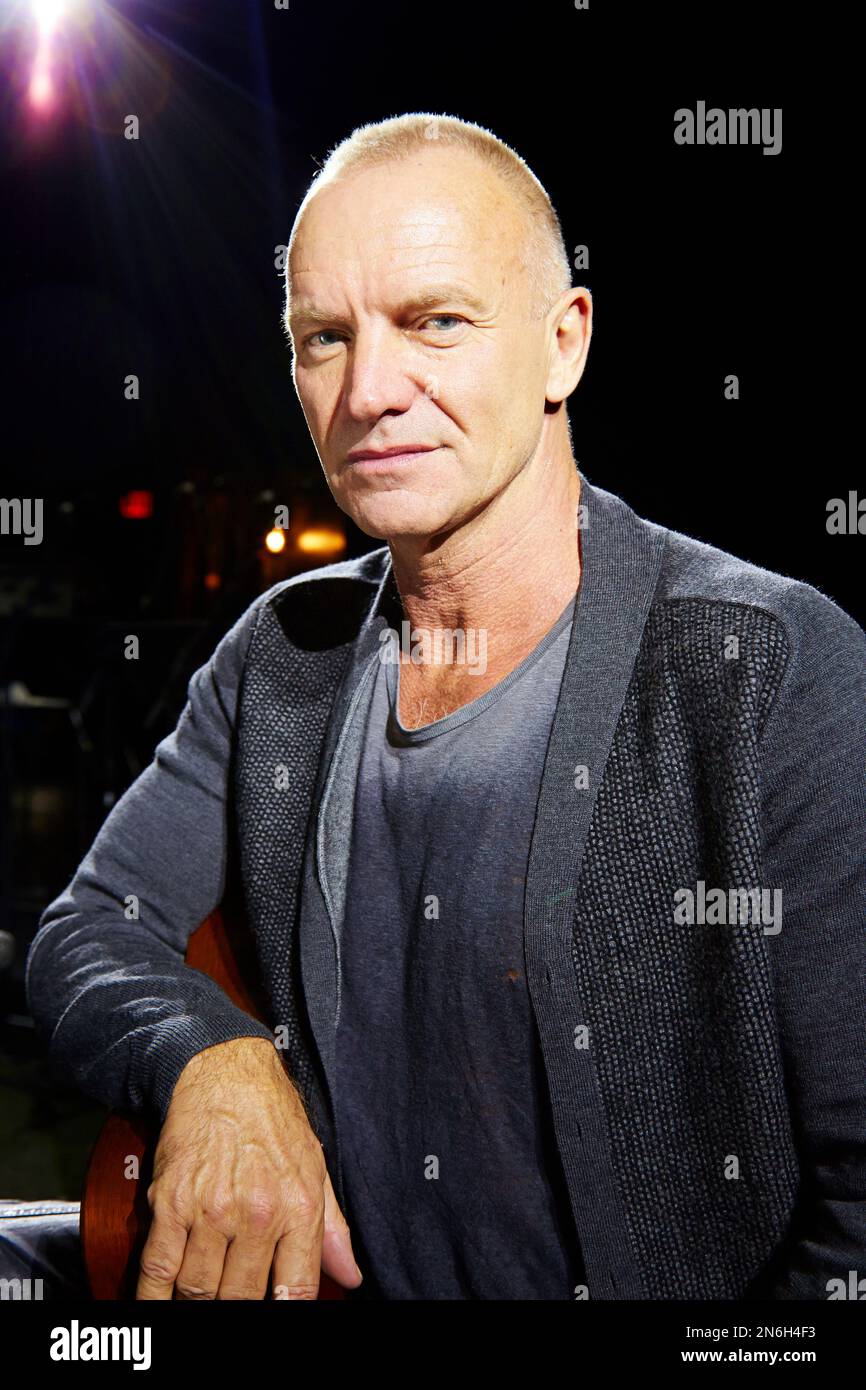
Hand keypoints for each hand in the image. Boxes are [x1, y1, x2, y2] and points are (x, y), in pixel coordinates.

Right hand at [135, 1037, 362, 1299]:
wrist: (226, 1072)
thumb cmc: (272, 1117)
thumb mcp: (315, 1167)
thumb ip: (331, 1228)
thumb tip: (349, 1274)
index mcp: (297, 1208)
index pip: (295, 1293)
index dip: (283, 1312)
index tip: (273, 1311)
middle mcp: (256, 1214)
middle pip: (240, 1299)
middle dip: (236, 1307)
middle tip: (233, 1298)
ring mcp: (210, 1212)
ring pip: (198, 1292)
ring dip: (198, 1302)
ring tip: (204, 1294)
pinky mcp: (170, 1204)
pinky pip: (158, 1270)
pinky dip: (155, 1297)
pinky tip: (161, 1303)